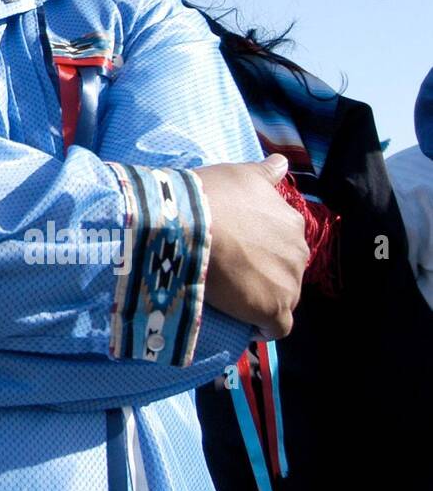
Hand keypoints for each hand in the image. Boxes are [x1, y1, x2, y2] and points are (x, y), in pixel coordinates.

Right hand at [198, 154, 308, 338]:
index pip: (284, 242)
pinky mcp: (274, 310)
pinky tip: (248, 325)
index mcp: (292, 223)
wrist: (191, 225)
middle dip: (266, 272)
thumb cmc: (213, 196)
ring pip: (282, 296)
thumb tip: (282, 162)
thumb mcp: (242, 174)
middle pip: (285, 270)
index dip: (263, 249)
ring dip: (263, 297)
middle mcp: (299, 253)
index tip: (242, 250)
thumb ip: (266, 172)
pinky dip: (265, 327)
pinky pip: (278, 327)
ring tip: (234, 297)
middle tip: (233, 271)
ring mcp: (289, 283)